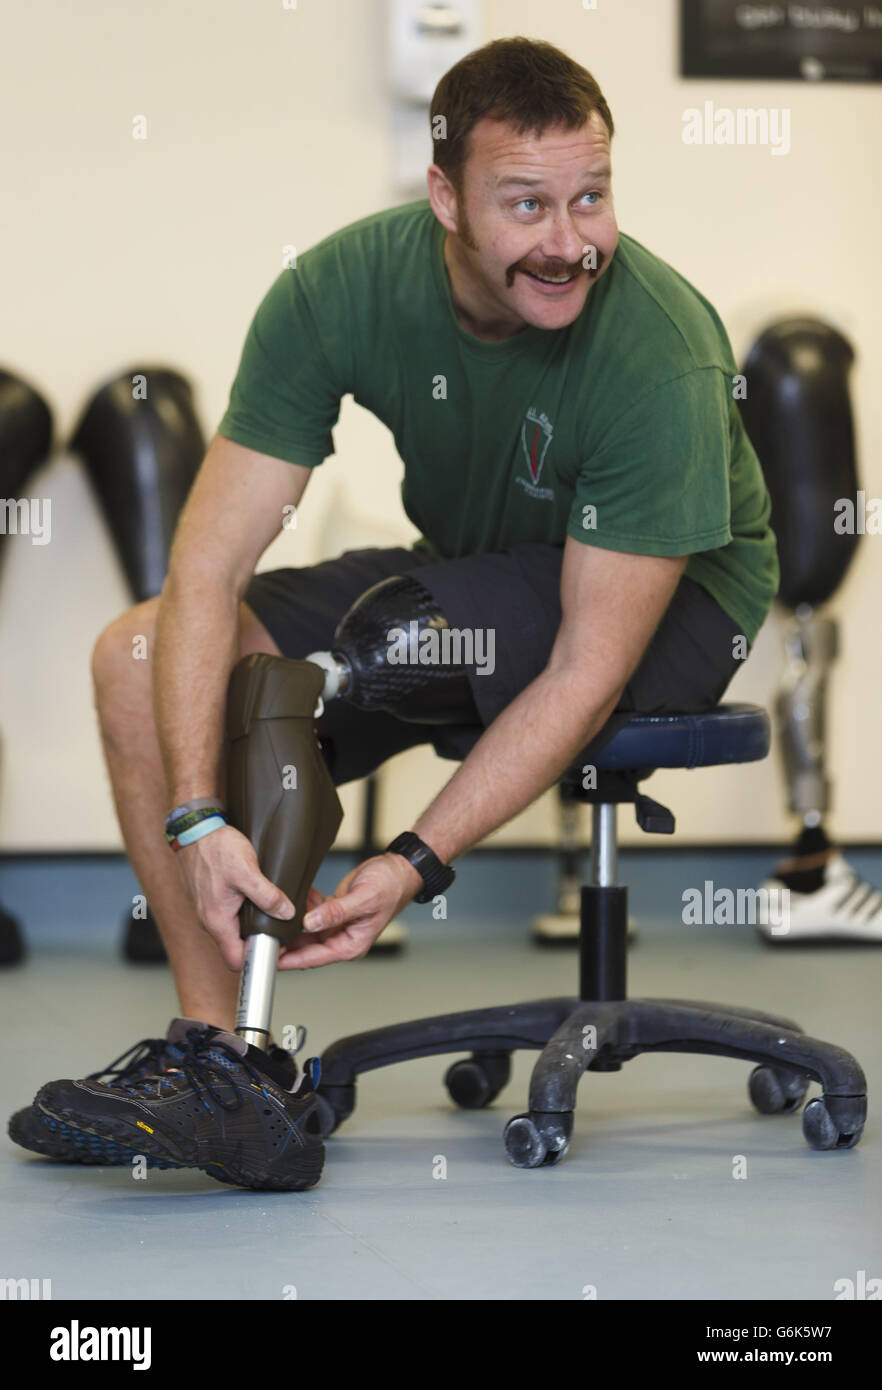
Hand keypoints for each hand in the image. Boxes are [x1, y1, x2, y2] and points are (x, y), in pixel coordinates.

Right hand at [175, 824, 297, 970]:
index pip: (235, 960)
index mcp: (217, 920)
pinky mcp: (214, 898)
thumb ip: (266, 895)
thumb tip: (286, 913)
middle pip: (239, 946)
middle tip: (285, 928)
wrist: (195, 828)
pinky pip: (233, 913)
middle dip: (263, 940)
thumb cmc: (215, 848)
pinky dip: (250, 909)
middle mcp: (211, 920)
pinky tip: (265, 896)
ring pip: (238, 928)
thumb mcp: (246, 870)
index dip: (258, 959)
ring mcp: (211, 909)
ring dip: (258, 923)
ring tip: (279, 910)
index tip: (278, 947)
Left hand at [277, 853, 422, 969]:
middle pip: (306, 948)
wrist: (399, 870)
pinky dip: (304, 906)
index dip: (290, 960)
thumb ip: (336, 912)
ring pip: (306, 932)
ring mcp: (338, 927)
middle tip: (262, 934)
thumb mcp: (363, 898)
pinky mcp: (335, 914)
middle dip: (285, 943)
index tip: (270, 958)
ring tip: (278, 911)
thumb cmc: (390, 886)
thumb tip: (311, 922)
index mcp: (351, 945)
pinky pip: (312, 915)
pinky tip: (301, 895)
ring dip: (293, 922)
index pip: (314, 958)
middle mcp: (343, 940)